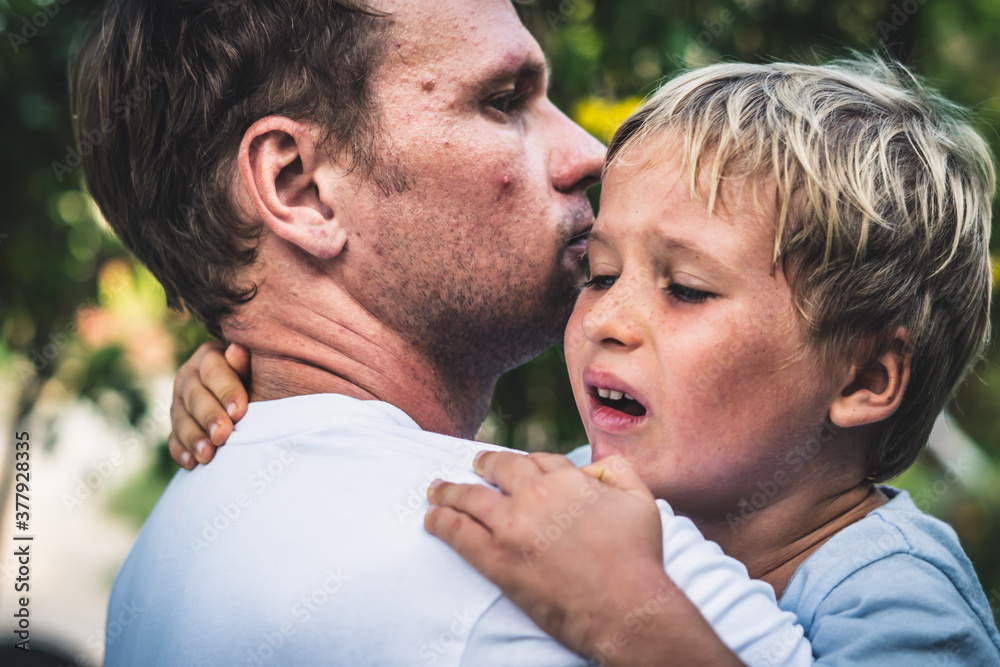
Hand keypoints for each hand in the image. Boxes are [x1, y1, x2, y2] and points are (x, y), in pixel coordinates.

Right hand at [167, 341, 250, 468]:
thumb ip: (247, 365)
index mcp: (210, 357)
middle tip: (222, 436)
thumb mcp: (256, 372)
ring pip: (181, 418)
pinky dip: (181, 451)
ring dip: (193, 438)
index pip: (214, 371)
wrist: (254, 398)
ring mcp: (180, 401)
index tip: (239, 412)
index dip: (226, 391)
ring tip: (207, 455)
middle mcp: (190, 376)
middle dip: (209, 418)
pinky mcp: (178, 424)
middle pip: (195, 396)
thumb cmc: (262, 382)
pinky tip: (191, 463)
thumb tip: (237, 350)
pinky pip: (173, 438)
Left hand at [424, 451, 668, 660]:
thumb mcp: (641, 500)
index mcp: (568, 479)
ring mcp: (512, 526)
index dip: (526, 463)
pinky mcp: (496, 559)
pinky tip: (431, 518)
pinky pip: (458, 532)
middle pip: (500, 469)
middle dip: (485, 464)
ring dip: (450, 490)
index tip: (518, 467)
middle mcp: (535, 495)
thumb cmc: (638, 557)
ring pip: (470, 497)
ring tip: (436, 489)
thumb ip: (619, 472)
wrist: (625, 607)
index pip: (538, 461)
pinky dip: (441, 522)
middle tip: (475, 465)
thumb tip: (595, 464)